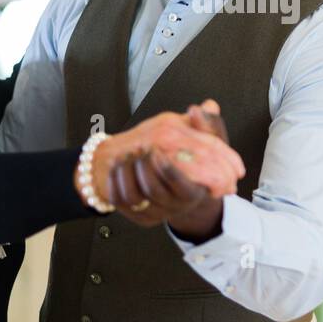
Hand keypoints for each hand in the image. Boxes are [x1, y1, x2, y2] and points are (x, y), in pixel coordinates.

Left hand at [96, 102, 240, 239]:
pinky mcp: (135, 214)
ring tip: (129, 152)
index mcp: (196, 190)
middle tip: (141, 147)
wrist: (165, 175)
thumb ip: (206, 125)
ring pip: (134, 196)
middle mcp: (175, 206)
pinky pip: (119, 199)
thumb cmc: (186, 157)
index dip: (169, 171)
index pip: (184, 187)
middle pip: (155, 191)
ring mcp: (154, 212)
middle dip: (144, 166)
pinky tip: (119, 163)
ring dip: (128, 169)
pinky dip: (116, 178)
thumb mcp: (201, 139)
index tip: (157, 152)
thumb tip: (206, 107)